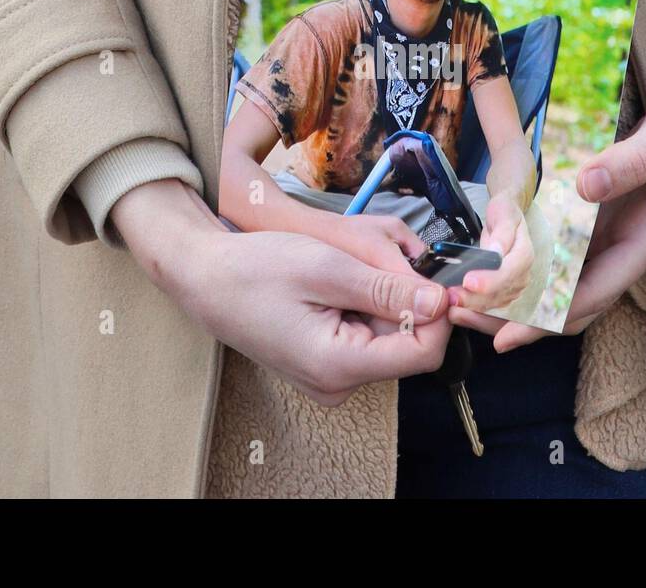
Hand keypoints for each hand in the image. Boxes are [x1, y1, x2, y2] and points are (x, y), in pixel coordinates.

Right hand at [111, 179, 450, 405]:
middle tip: (379, 260)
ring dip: (384, 300)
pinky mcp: (325, 364)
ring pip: (387, 338)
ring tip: (348, 270)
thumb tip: (440, 302)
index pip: (423, 353)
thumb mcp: (328, 267)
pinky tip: (338, 284)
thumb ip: (388, 288)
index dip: (440, 314)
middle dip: (406, 300)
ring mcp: (330, 378)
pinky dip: (365, 307)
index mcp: (339, 366)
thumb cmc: (255, 269)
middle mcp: (338, 384)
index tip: (438, 275)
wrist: (204, 279)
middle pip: (406, 345)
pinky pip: (365, 338)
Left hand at [448, 194, 532, 313]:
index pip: (509, 272)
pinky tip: (456, 310)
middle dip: (474, 299)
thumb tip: (496, 252)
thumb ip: (502, 234)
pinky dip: (472, 312)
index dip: (490, 281)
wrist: (508, 220)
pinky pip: (489, 308)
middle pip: (499, 293)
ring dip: (471, 309)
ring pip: (493, 305)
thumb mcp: (504, 215)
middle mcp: (522, 275)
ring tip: (450, 305)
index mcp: (524, 255)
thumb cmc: (505, 215)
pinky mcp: (504, 295)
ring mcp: (514, 287)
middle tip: (451, 297)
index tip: (469, 282)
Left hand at [451, 48, 645, 352]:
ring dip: (519, 291)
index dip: (545, 315)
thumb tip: (583, 185)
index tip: (501, 331)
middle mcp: (639, 242)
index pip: (594, 291)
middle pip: (573, 299)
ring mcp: (627, 230)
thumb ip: (633, 159)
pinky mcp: (616, 214)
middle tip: (461, 313)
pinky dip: (533, 260)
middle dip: (519, 314)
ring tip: (464, 297)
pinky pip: (569, 250)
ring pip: (568, 280)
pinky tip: (497, 257)